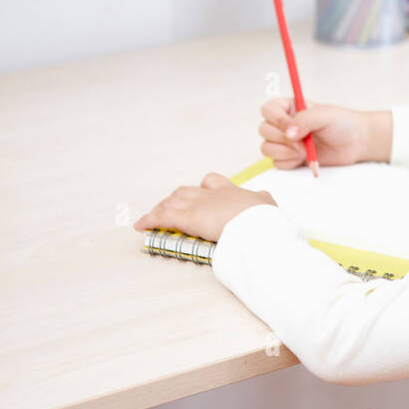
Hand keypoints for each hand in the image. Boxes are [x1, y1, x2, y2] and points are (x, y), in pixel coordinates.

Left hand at [133, 172, 276, 242]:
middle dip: (178, 199)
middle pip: (187, 191)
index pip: (212, 182)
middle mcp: (212, 195)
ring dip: (162, 209)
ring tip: (154, 218)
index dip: (203, 189)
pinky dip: (150, 220)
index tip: (201, 195)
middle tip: (172, 209)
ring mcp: (199, 205)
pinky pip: (164, 217)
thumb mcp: (267, 206)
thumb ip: (263, 200)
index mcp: (232, 191)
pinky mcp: (188, 218)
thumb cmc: (264, 218)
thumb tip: (265, 198)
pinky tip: (141, 225)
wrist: (258, 223)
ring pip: (173, 202)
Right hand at [259, 98, 375, 168]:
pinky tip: (303, 159)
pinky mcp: (290, 158)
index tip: (291, 128)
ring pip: (266, 148)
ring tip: (304, 152)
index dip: (276, 119)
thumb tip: (289, 134)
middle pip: (264, 130)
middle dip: (282, 139)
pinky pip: (277, 163)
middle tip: (301, 143)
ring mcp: (286, 143)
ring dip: (284, 152)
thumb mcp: (326, 115)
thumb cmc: (342, 124)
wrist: (355, 143)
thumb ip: (305, 120)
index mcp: (290, 108)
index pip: (268, 110)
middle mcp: (284, 124)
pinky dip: (288, 163)